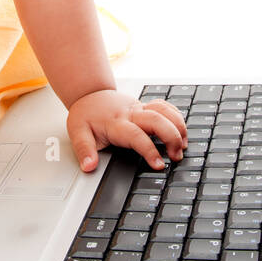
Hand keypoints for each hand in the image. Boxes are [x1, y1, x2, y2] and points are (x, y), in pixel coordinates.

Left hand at [66, 89, 188, 173]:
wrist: (89, 94)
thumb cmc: (85, 114)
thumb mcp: (77, 133)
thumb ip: (84, 150)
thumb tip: (89, 166)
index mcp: (116, 123)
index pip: (136, 136)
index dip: (149, 150)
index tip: (159, 165)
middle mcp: (131, 114)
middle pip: (157, 120)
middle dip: (171, 138)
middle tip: (177, 156)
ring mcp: (140, 108)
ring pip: (165, 111)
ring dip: (178, 127)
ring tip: (184, 146)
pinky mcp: (146, 106)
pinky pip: (165, 107)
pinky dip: (176, 117)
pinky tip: (181, 131)